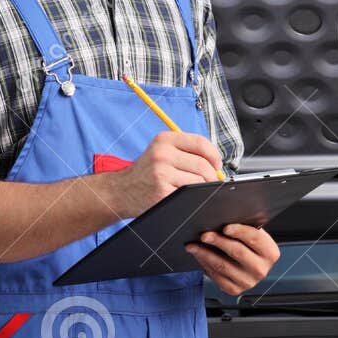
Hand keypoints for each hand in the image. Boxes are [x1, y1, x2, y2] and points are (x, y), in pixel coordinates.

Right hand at [101, 129, 222, 217]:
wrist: (121, 190)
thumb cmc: (146, 172)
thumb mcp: (160, 151)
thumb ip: (185, 151)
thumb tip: (216, 163)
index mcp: (164, 139)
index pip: (200, 143)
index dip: (214, 155)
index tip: (217, 164)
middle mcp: (162, 154)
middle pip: (203, 165)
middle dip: (212, 176)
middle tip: (209, 182)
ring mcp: (161, 173)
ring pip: (199, 181)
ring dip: (201, 188)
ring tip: (192, 189)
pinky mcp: (162, 192)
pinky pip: (189, 194)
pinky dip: (191, 197)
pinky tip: (182, 196)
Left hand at [184, 222, 279, 294]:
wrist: (248, 265)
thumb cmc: (248, 245)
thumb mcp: (252, 234)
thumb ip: (244, 226)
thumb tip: (223, 216)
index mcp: (270, 252)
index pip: (255, 238)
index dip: (240, 231)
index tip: (225, 227)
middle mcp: (261, 269)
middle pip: (237, 252)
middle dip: (218, 241)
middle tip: (204, 235)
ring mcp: (248, 282)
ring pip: (223, 265)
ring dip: (205, 254)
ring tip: (193, 245)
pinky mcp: (235, 289)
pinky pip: (216, 276)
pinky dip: (205, 264)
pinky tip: (199, 256)